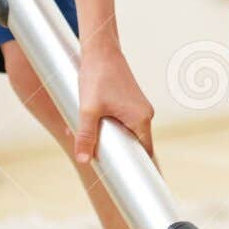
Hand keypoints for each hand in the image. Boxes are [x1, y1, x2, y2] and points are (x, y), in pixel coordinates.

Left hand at [74, 44, 153, 164]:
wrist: (100, 51)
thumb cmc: (97, 77)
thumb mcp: (88, 110)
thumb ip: (86, 136)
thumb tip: (83, 159)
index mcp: (141, 118)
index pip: (145, 152)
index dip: (135, 165)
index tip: (124, 176)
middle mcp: (145, 113)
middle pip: (135, 143)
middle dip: (117, 150)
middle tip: (99, 155)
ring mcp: (140, 106)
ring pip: (128, 131)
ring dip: (111, 136)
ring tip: (91, 135)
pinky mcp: (131, 101)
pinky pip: (125, 121)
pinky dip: (111, 125)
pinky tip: (94, 120)